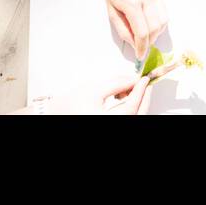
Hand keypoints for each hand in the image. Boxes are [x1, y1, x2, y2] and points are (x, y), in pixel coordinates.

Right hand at [27, 73, 153, 114]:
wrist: (60, 112)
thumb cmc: (73, 104)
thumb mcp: (95, 89)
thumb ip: (117, 83)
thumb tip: (134, 79)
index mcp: (108, 121)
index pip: (132, 106)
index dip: (141, 91)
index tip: (145, 79)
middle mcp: (114, 126)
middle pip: (138, 114)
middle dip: (143, 97)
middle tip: (144, 83)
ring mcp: (114, 126)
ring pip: (134, 116)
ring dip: (136, 102)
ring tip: (126, 89)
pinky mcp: (113, 124)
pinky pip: (128, 117)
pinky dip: (130, 107)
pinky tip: (122, 97)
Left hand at [100, 0, 168, 59]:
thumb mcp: (111, 11)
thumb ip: (122, 29)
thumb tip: (134, 44)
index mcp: (131, 4)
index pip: (142, 32)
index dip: (142, 47)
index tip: (140, 55)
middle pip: (155, 29)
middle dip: (149, 42)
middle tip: (142, 46)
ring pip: (163, 22)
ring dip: (156, 34)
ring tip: (146, 35)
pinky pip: (164, 13)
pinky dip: (160, 24)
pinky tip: (151, 25)